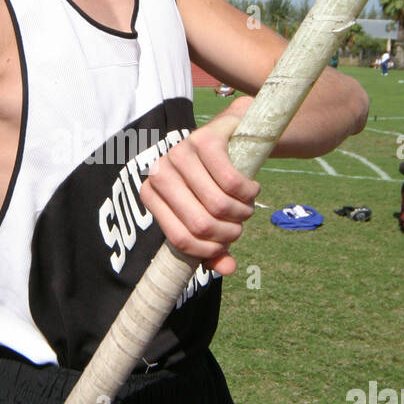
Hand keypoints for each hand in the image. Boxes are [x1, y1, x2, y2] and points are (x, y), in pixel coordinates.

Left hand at [140, 95, 259, 275]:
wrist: (232, 134)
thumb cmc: (215, 181)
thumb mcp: (209, 213)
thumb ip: (214, 245)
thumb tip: (228, 269)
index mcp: (152, 193)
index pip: (180, 239)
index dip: (207, 250)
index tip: (224, 247)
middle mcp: (160, 171)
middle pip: (200, 224)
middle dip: (229, 232)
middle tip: (240, 225)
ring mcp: (181, 152)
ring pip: (218, 204)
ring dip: (241, 212)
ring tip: (246, 206)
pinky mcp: (205, 139)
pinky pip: (231, 181)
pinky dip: (248, 192)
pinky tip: (251, 188)